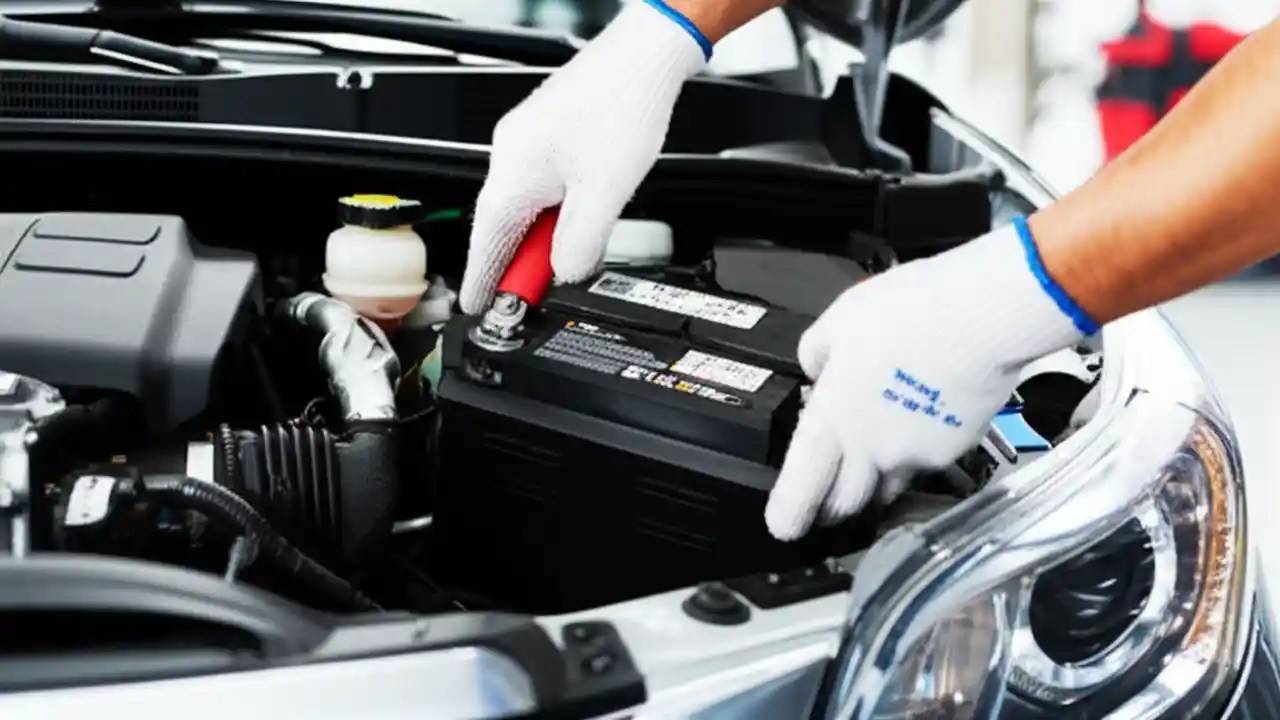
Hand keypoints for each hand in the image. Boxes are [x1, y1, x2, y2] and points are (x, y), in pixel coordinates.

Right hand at [459, 1, 706, 314]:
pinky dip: (556, 210)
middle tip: (538, 291)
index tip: (479, 307)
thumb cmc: (622, 109)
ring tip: (574, 252)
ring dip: (546, 234)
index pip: (486, 243)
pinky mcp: (550, 133)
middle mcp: (511, 155)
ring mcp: (528, 141)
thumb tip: (565, 273)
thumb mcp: (605, 195)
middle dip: (522, 261)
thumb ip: (580, 244)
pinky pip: (543, 185)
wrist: (644, 58)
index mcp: (512, 174)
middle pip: (505, 225)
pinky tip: (581, 215)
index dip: (484, 281)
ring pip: (528, 206)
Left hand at [764, 221, 1090, 540]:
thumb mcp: (841, 319)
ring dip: (875, 479)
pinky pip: (926, 462)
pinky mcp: (952, 451)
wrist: (983, 315)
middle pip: (844, 503)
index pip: (801, 487)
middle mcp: (871, 448)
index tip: (781, 526)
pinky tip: (924, 413)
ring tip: (880, 443)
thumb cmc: (912, 311)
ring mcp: (914, 455)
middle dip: (832, 502)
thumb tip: (815, 367)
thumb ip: (818, 352)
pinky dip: (919, 449)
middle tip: (829, 489)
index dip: (788, 513)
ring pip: (888, 487)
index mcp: (834, 418)